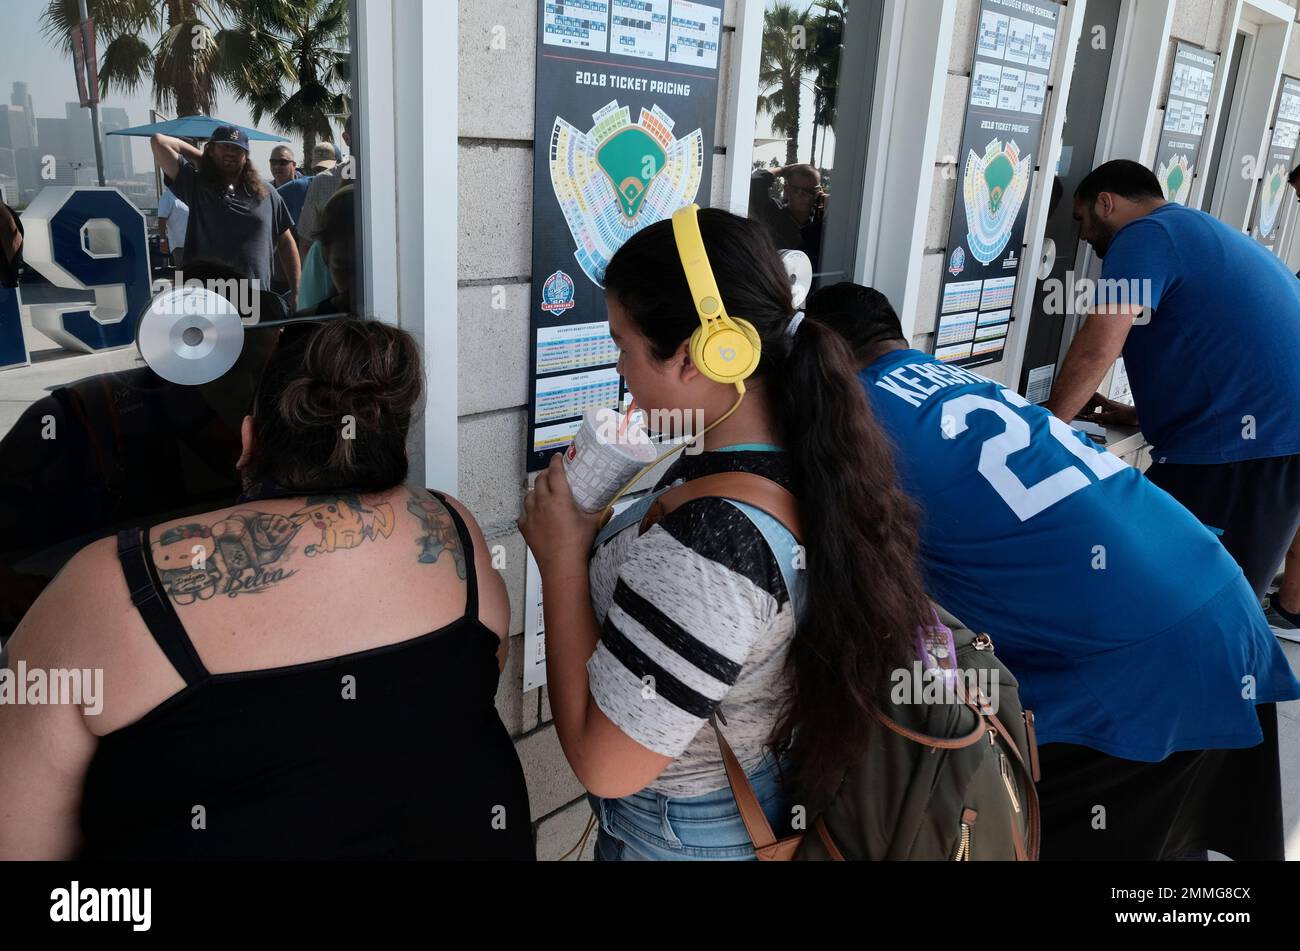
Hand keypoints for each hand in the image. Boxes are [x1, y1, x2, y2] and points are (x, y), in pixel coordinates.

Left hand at [518, 454, 603, 579]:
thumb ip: (602, 512)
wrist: (562, 566)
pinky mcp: (526, 528)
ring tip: (543, 493)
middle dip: (545, 474)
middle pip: (539, 480)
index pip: (555, 472)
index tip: (558, 457)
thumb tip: (611, 506)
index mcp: (560, 498)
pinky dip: (528, 511)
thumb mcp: (593, 524)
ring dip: (535, 491)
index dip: (556, 462)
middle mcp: (543, 503)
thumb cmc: (578, 544)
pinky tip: (535, 515)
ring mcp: (531, 516)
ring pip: (529, 495)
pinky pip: (523, 514)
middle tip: (552, 474)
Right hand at [1077, 393, 1138, 427]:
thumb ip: (1099, 417)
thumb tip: (1089, 416)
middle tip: (1083, 406)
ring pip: (1101, 404)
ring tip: (1091, 413)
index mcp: (1107, 403)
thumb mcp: (1111, 417)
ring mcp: (1113, 405)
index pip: (1094, 395)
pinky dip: (1101, 411)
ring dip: (1094, 407)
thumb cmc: (1128, 415)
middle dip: (1089, 402)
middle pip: (1096, 399)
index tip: (1080, 396)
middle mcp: (1110, 402)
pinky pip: (1106, 408)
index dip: (1087, 394)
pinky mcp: (1117, 409)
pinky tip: (1102, 417)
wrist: (1139, 415)